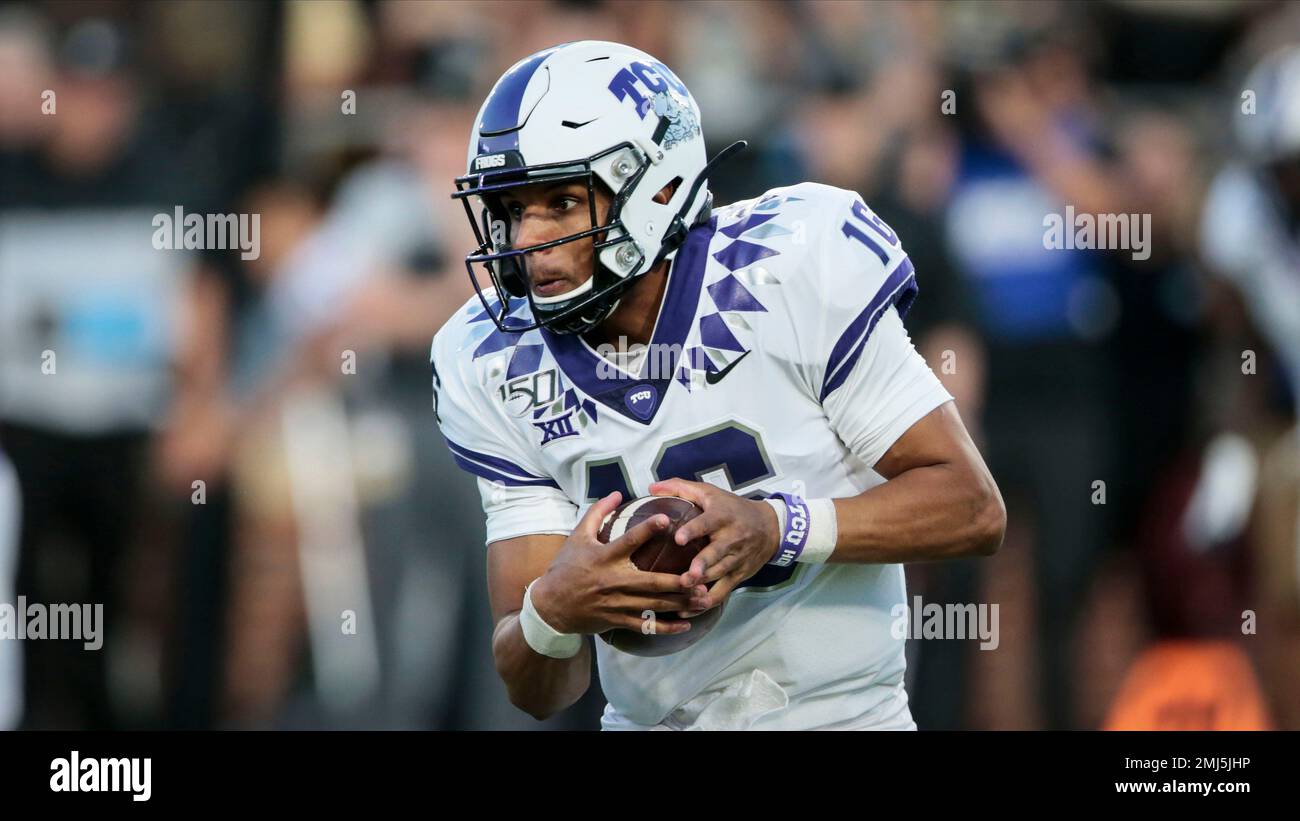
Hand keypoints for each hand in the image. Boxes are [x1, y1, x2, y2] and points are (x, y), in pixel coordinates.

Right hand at [530, 492, 711, 635]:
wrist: (550, 606)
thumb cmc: (566, 567)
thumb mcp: (577, 536)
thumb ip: (597, 513)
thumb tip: (617, 492)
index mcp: (604, 558)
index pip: (629, 540)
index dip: (648, 529)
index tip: (667, 519)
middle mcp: (613, 581)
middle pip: (651, 582)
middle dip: (678, 581)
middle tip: (700, 575)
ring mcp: (617, 604)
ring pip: (654, 606)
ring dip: (681, 603)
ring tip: (704, 598)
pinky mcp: (618, 621)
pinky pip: (646, 626)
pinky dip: (667, 627)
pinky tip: (686, 623)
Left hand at [648, 479, 781, 610]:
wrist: (770, 528)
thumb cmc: (733, 508)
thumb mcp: (711, 493)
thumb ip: (681, 488)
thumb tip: (651, 488)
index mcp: (721, 517)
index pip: (707, 523)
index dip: (693, 531)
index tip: (679, 539)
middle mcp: (730, 539)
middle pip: (716, 555)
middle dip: (701, 567)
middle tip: (685, 577)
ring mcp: (735, 560)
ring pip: (718, 575)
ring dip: (700, 587)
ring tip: (681, 596)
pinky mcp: (738, 577)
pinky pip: (722, 593)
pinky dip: (706, 602)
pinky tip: (687, 609)